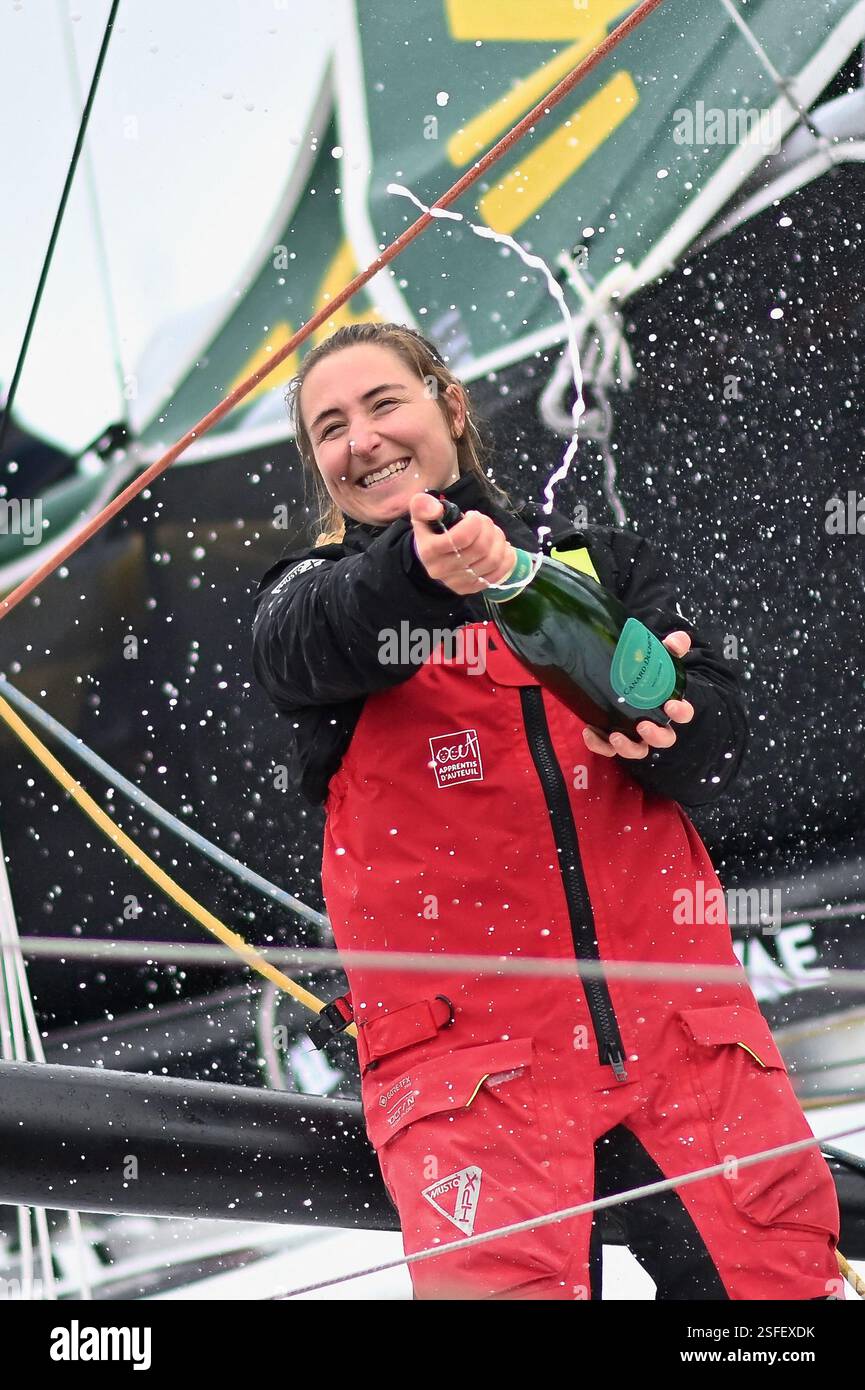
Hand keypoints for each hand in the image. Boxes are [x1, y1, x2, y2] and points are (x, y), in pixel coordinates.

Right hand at [409, 492, 516, 595]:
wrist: (430, 558)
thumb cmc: (431, 531)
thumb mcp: (421, 514)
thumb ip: (422, 505)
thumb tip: (436, 509)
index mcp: (429, 551)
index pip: (462, 537)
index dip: (475, 523)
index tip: (472, 516)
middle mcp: (442, 570)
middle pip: (480, 548)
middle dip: (489, 529)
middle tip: (485, 522)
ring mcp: (457, 582)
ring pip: (493, 560)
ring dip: (499, 541)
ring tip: (494, 533)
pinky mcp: (470, 589)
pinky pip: (499, 574)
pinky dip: (507, 557)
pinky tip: (502, 547)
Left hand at [582, 630, 693, 758]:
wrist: (613, 676)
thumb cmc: (642, 672)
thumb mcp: (655, 657)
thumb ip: (668, 648)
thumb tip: (679, 639)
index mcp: (667, 706)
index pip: (683, 714)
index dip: (681, 712)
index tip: (671, 705)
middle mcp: (654, 724)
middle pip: (664, 739)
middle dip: (655, 736)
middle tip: (642, 726)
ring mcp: (633, 734)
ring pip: (637, 751)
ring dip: (627, 747)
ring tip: (615, 736)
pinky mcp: (611, 738)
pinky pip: (607, 749)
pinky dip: (599, 744)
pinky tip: (589, 731)